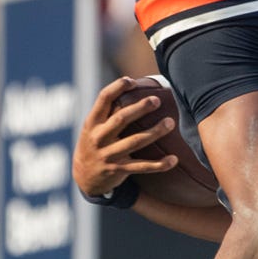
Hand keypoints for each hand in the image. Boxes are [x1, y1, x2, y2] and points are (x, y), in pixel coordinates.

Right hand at [73, 77, 180, 200]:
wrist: (84, 177)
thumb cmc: (94, 143)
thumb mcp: (93, 127)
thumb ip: (108, 111)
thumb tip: (133, 85)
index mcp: (92, 122)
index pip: (103, 99)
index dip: (117, 87)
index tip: (132, 81)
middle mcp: (99, 137)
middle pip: (121, 119)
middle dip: (140, 108)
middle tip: (156, 101)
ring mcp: (108, 155)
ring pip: (135, 142)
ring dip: (154, 132)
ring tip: (170, 123)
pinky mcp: (118, 170)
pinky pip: (142, 167)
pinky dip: (159, 165)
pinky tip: (173, 160)